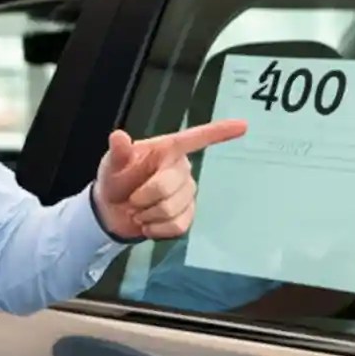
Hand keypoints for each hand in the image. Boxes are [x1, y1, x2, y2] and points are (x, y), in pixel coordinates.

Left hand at [93, 119, 246, 239]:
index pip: (195, 139)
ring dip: (148, 214)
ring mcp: (187, 193)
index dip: (219, 132)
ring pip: (172, 208)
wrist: (112, 212)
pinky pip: (178, 226)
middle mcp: (181, 169)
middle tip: (132, 200)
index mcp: (166, 150)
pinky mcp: (187, 215)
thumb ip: (117, 153)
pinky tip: (148, 224)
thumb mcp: (111, 165)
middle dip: (144, 196)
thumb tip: (118, 136)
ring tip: (138, 211)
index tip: (243, 125)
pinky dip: (157, 229)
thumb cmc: (116, 180)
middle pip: (168, 186)